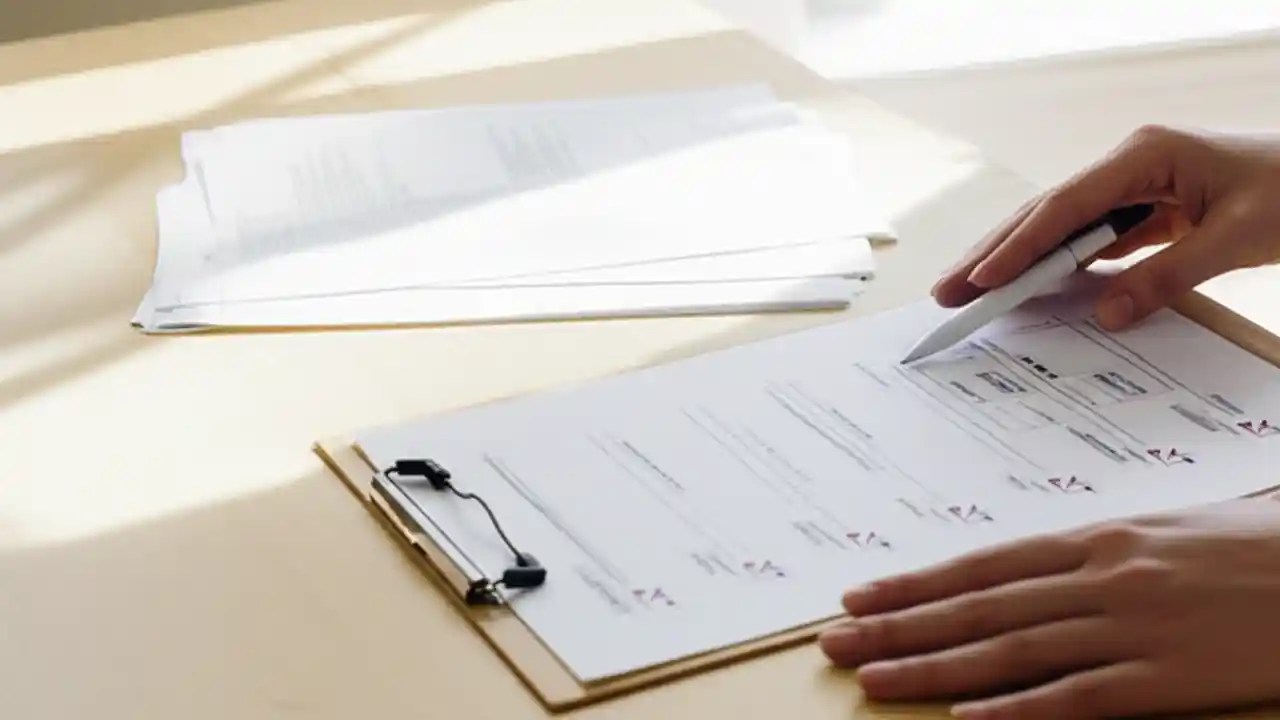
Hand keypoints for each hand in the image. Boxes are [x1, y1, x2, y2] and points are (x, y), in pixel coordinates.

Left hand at [818, 499, 1279, 718]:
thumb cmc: (1254, 547)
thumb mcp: (1165, 534)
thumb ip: (1094, 556)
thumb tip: (1026, 577)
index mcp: (1099, 539)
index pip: (984, 565)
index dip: (916, 584)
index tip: (859, 596)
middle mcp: (1103, 577)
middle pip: (981, 607)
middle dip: (901, 626)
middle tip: (836, 641)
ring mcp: (1136, 627)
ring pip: (1014, 651)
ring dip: (936, 667)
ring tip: (875, 679)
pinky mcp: (1175, 677)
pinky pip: (1085, 698)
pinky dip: (1024, 710)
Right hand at [933, 126, 1279, 329]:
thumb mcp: (1240, 238)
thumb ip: (1171, 276)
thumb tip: (1108, 315)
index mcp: (1145, 154)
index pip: (1066, 206)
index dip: (1019, 245)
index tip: (982, 280)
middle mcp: (1129, 163)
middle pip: (1046, 211)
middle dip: (994, 251)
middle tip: (946, 290)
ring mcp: (1135, 184)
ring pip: (1060, 225)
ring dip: (1016, 259)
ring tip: (971, 290)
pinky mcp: (1147, 207)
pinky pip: (1089, 238)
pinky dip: (1056, 263)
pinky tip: (1029, 285)